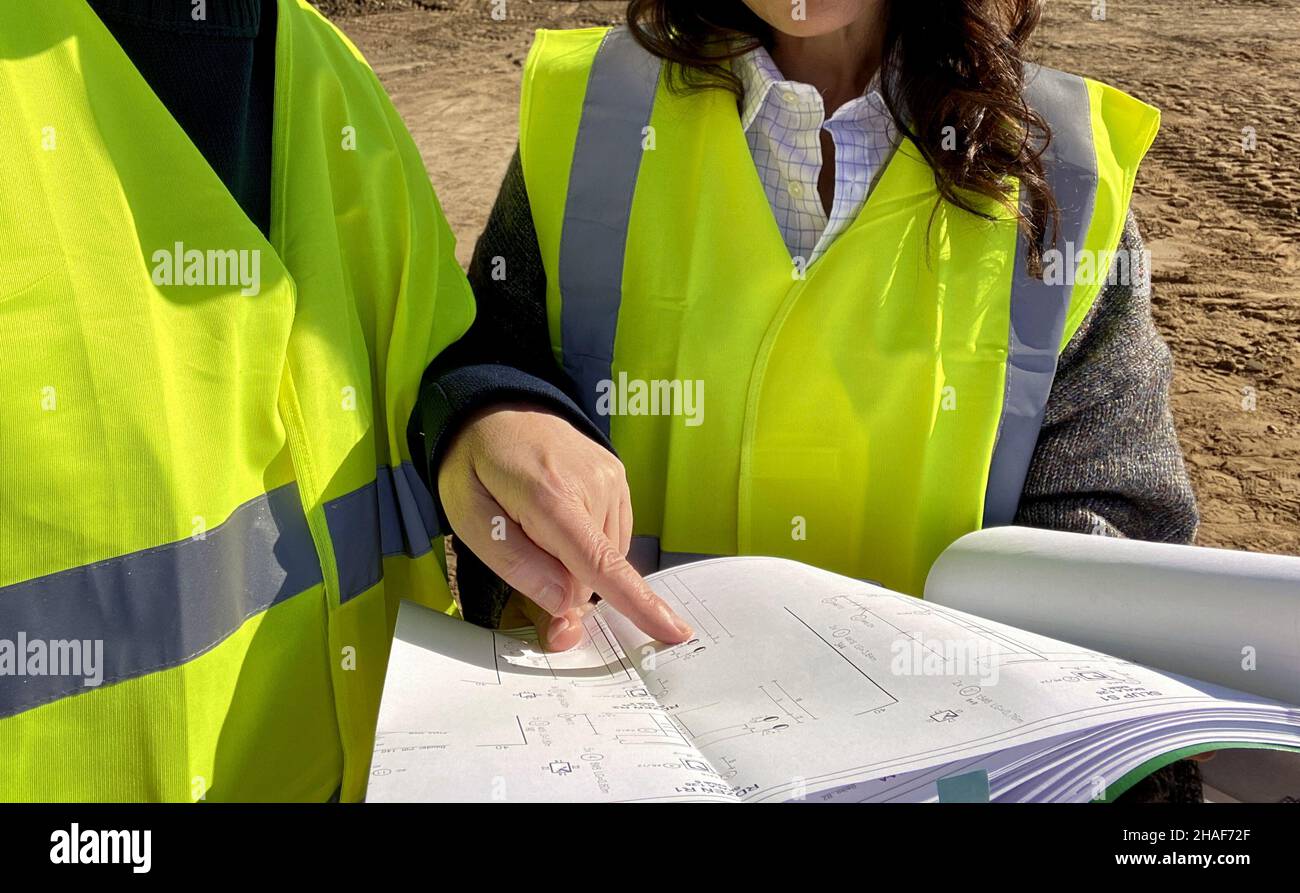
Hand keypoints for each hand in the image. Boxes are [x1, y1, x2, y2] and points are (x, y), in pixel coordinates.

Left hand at [437, 403, 692, 650]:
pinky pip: (611, 535)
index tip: (674, 632)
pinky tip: (559, 519)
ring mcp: (612, 479)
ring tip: (537, 526)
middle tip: (524, 560)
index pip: (600, 562)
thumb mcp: (469, 518)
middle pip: (594, 573)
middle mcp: (594, 485)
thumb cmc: (474, 463)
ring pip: (605, 557)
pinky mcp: (619, 478)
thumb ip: (515, 564)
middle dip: (564, 587)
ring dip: (575, 562)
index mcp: (551, 496)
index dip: (637, 603)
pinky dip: (587, 542)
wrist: (495, 405)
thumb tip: (565, 604)